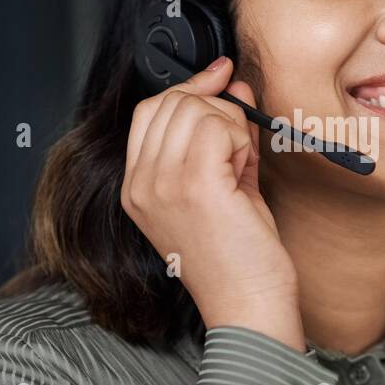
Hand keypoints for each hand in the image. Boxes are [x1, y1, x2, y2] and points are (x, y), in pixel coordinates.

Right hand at [121, 56, 303, 348]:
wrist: (248, 305)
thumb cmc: (239, 258)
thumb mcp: (222, 186)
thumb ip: (222, 135)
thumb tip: (232, 85)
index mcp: (137, 188)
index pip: (149, 110)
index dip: (188, 87)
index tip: (221, 78)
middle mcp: (142, 184)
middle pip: (173, 102)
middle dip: (217, 108)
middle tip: (240, 143)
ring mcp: (164, 184)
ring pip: (198, 109)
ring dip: (232, 127)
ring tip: (241, 169)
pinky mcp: (195, 185)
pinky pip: (219, 125)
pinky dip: (241, 140)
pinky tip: (245, 172)